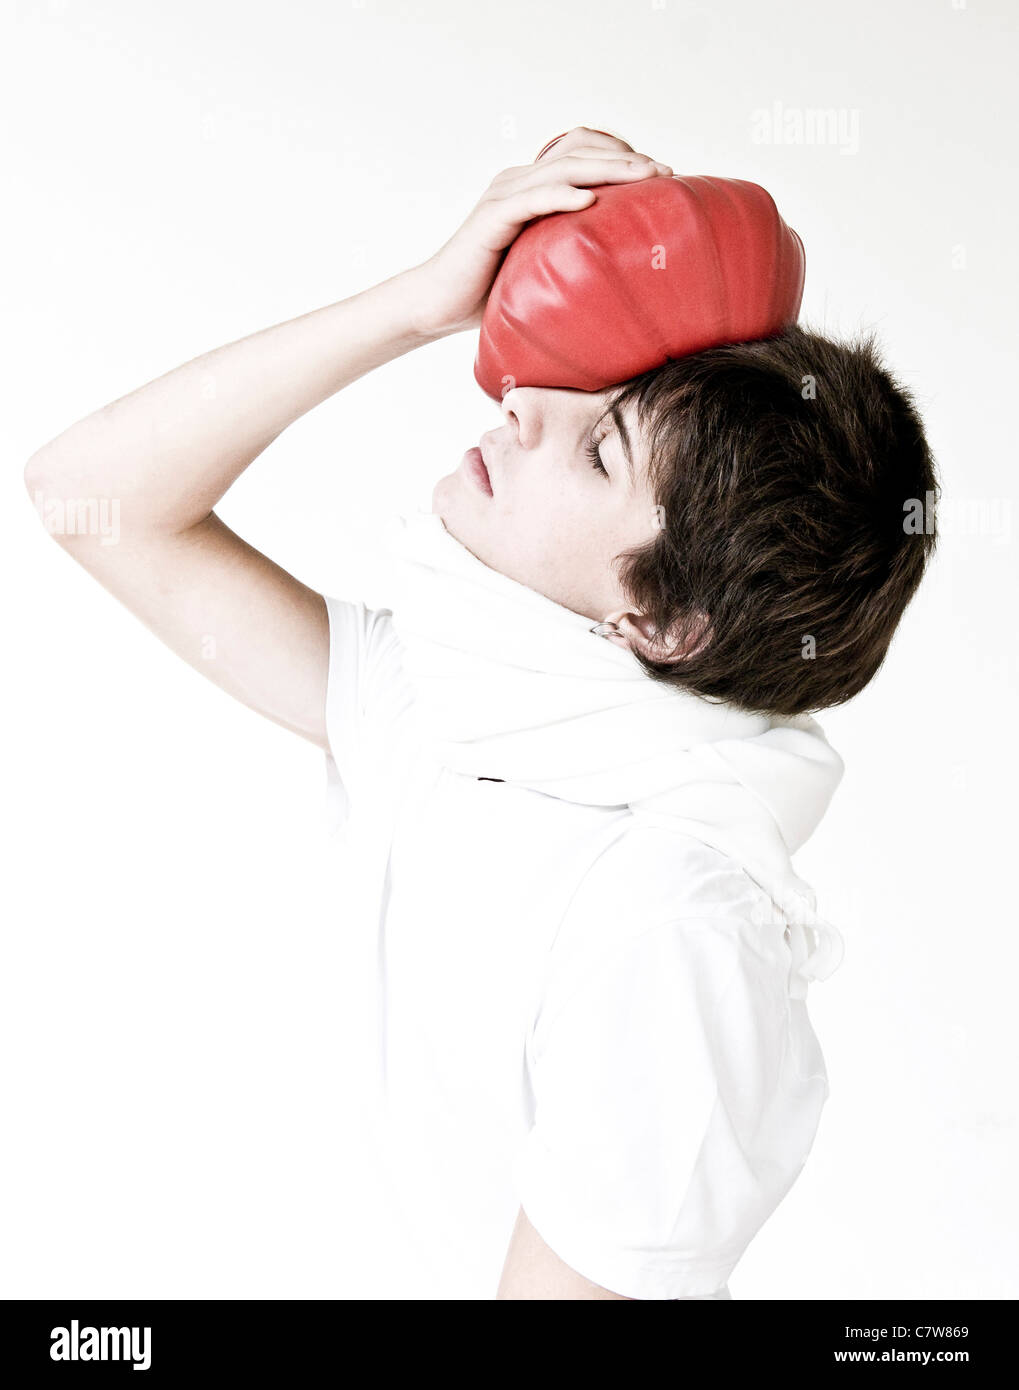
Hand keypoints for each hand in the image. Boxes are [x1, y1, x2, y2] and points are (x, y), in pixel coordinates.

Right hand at [404, 127, 671, 338]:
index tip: (658, 173)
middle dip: (626, 158)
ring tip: (642, 177)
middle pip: (579, 151)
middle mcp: (518, 180)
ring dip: (606, 170)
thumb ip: (568, 249)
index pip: (581, 148)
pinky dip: (562, 196)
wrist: (437, 304)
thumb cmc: (489, 291)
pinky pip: (532, 199)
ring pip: (562, 168)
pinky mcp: (491, 218)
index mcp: (531, 184)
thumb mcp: (540, 263)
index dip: (620, 153)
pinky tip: (590, 202)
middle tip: (664, 172)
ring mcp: (504, 195)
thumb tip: (618, 268)